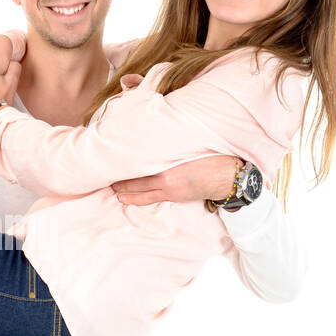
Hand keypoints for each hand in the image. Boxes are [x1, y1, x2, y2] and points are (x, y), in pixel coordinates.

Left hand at [111, 155, 242, 205]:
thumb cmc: (212, 155)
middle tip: (107, 182)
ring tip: (117, 194)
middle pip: (138, 184)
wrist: (228, 175)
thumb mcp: (188, 145)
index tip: (112, 164)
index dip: (124, 168)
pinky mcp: (177, 197)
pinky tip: (134, 199)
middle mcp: (167, 181)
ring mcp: (171, 191)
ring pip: (144, 195)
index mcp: (168, 166)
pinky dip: (141, 199)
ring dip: (129, 195)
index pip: (139, 168)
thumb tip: (155, 136)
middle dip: (122, 184)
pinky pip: (154, 199)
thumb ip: (170, 143)